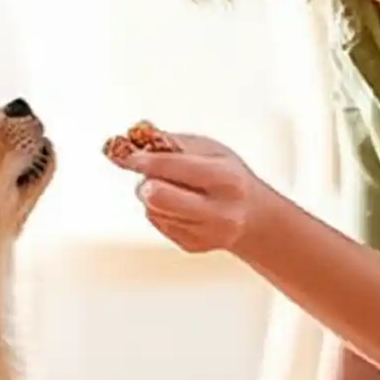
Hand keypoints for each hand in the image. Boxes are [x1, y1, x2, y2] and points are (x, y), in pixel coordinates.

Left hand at [113, 132, 276, 254]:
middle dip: (145, 182)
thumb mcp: (212, 150)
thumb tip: (137, 133)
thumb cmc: (229, 175)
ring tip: (172, 189)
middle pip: (157, 196)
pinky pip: (158, 223)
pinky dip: (159, 210)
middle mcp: (218, 210)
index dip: (143, 160)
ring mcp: (206, 233)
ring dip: (151, 196)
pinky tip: (178, 206)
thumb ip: (174, 142)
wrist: (253, 218)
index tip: (126, 156)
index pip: (172, 167)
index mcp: (225, 179)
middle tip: (149, 176)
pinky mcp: (193, 246)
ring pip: (153, 210)